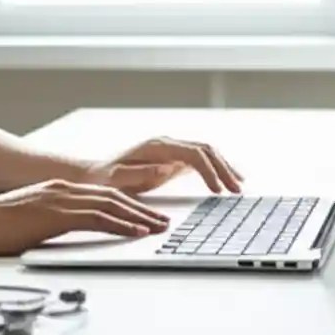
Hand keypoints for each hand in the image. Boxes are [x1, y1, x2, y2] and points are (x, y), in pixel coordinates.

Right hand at [0, 179, 170, 255]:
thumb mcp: (30, 220)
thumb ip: (53, 220)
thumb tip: (67, 231)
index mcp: (57, 189)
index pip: (102, 195)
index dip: (128, 205)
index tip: (146, 216)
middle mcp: (62, 189)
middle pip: (113, 197)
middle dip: (141, 210)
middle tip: (163, 221)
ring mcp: (59, 199)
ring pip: (110, 205)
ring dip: (138, 217)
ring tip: (158, 228)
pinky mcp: (56, 214)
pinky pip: (96, 218)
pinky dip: (120, 225)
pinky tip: (135, 232)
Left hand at [82, 137, 244, 194]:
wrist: (96, 176)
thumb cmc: (104, 180)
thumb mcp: (117, 179)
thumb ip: (140, 173)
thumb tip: (167, 167)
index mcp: (157, 147)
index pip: (193, 154)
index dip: (208, 171)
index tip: (217, 190)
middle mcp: (167, 144)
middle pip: (205, 150)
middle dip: (223, 169)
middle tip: (236, 190)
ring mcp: (172, 150)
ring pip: (206, 153)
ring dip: (223, 167)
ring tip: (238, 185)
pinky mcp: (173, 159)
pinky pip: (201, 161)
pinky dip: (216, 169)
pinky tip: (226, 180)